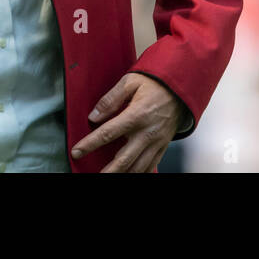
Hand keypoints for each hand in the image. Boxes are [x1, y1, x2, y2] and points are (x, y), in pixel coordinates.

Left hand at [69, 72, 183, 171]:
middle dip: (107, 171)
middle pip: (123, 159)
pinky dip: (139, 173)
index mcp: (137, 115)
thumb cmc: (155, 83)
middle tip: (94, 176)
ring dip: (122, 175)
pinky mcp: (163, 146)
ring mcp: (157, 142)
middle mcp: (147, 132)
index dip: (90, 144)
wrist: (182, 87)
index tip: (77, 151)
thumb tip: (94, 116)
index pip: (108, 133)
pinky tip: (129, 174)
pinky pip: (151, 166)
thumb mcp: (130, 82)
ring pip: (137, 167)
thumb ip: (110, 99)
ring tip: (109, 176)